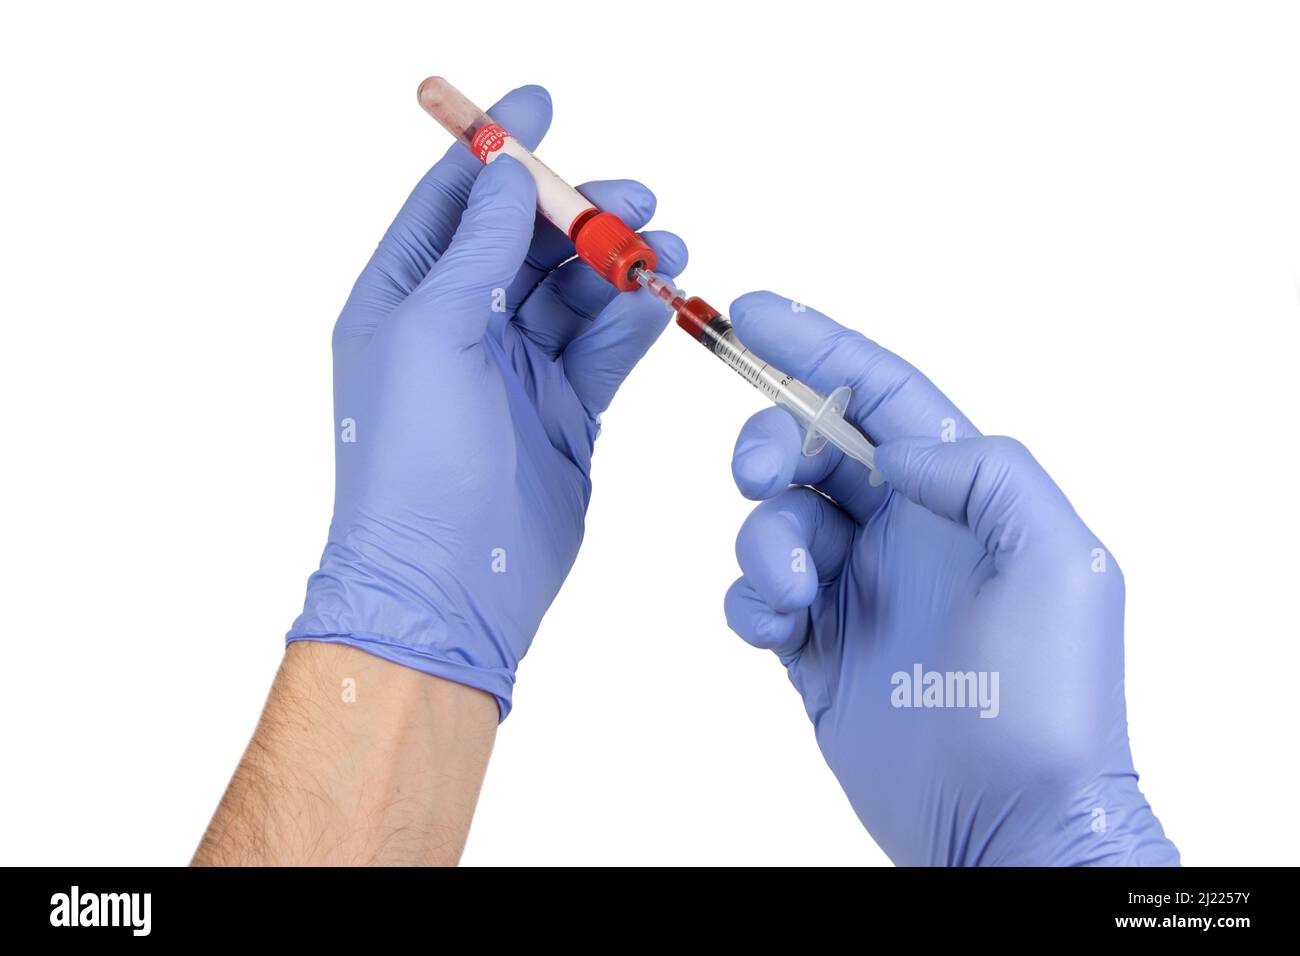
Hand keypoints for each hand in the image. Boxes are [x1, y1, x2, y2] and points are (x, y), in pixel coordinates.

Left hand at [287, 85, 685, 717]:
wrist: (447, 587)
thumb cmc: (413, 463)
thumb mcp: (432, 334)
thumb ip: (479, 250)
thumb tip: (509, 176)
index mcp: (404, 300)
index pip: (454, 202)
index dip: (497, 150)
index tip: (542, 105)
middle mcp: (458, 329)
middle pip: (527, 242)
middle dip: (580, 213)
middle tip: (634, 197)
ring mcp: (514, 372)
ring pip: (574, 295)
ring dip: (617, 266)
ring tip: (664, 248)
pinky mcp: (565, 415)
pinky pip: (604, 352)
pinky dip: (632, 323)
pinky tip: (658, 302)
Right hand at [723, 292, 1176, 864]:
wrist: (1008, 822)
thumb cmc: (1048, 699)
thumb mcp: (1058, 560)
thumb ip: (986, 470)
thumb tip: (899, 454)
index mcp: (958, 498)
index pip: (881, 397)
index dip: (819, 347)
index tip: (755, 312)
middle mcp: (903, 535)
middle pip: (809, 449)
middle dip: (768, 444)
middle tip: (762, 475)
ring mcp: (855, 593)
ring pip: (772, 523)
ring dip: (764, 543)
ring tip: (795, 597)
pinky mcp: (814, 651)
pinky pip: (752, 598)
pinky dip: (749, 602)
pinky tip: (779, 632)